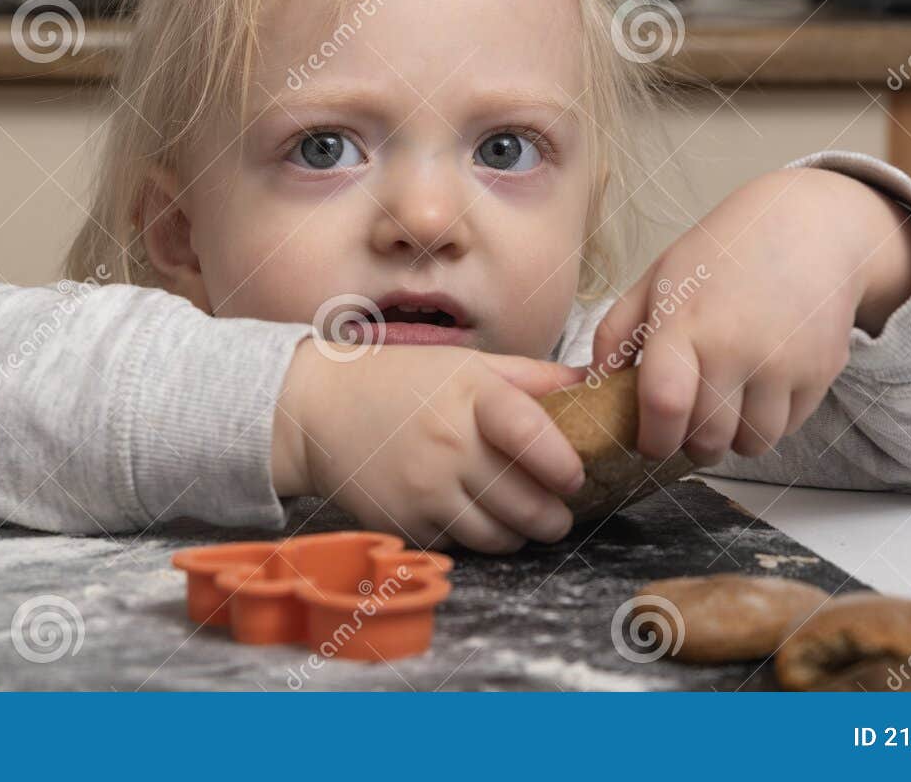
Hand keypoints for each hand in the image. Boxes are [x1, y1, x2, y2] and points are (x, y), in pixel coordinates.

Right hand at [273, 339, 587, 552]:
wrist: (318, 410)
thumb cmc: (401, 382)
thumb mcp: (466, 364)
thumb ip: (531, 377)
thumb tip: (592, 382)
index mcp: (470, 396)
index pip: (531, 434)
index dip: (563, 464)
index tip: (575, 476)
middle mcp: (448, 445)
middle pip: (525, 502)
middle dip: (555, 515)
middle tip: (561, 510)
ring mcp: (425, 489)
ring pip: (499, 535)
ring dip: (522, 534)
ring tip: (527, 520)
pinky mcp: (406, 523)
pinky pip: (463, 545)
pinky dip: (480, 540)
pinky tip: (480, 519)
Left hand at [590, 167, 910, 464]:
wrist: (809, 226)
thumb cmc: (723, 252)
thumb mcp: (658, 277)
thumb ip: (617, 332)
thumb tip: (595, 383)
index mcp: (685, 322)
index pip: (665, 406)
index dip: (653, 439)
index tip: (650, 441)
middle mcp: (736, 346)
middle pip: (708, 438)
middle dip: (691, 445)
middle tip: (687, 425)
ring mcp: (783, 363)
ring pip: (752, 444)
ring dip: (733, 439)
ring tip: (724, 408)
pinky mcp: (821, 372)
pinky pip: (788, 428)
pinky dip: (770, 422)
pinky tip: (759, 389)